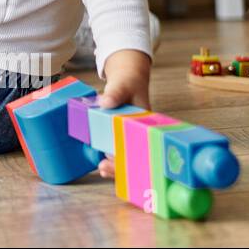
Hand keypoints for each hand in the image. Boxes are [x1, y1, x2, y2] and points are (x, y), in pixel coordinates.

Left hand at [95, 49, 151, 178]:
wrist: (128, 79)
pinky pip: (118, 150)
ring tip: (102, 168)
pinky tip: (102, 164)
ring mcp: (131, 136)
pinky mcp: (120, 136)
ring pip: (127, 157)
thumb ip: (115, 93)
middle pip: (136, 156)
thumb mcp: (122, 86)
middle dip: (122, 165)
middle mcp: (140, 133)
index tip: (117, 158)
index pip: (143, 145)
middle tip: (104, 167)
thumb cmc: (129, 83)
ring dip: (117, 166)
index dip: (133, 156)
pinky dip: (111, 158)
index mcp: (146, 124)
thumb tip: (106, 102)